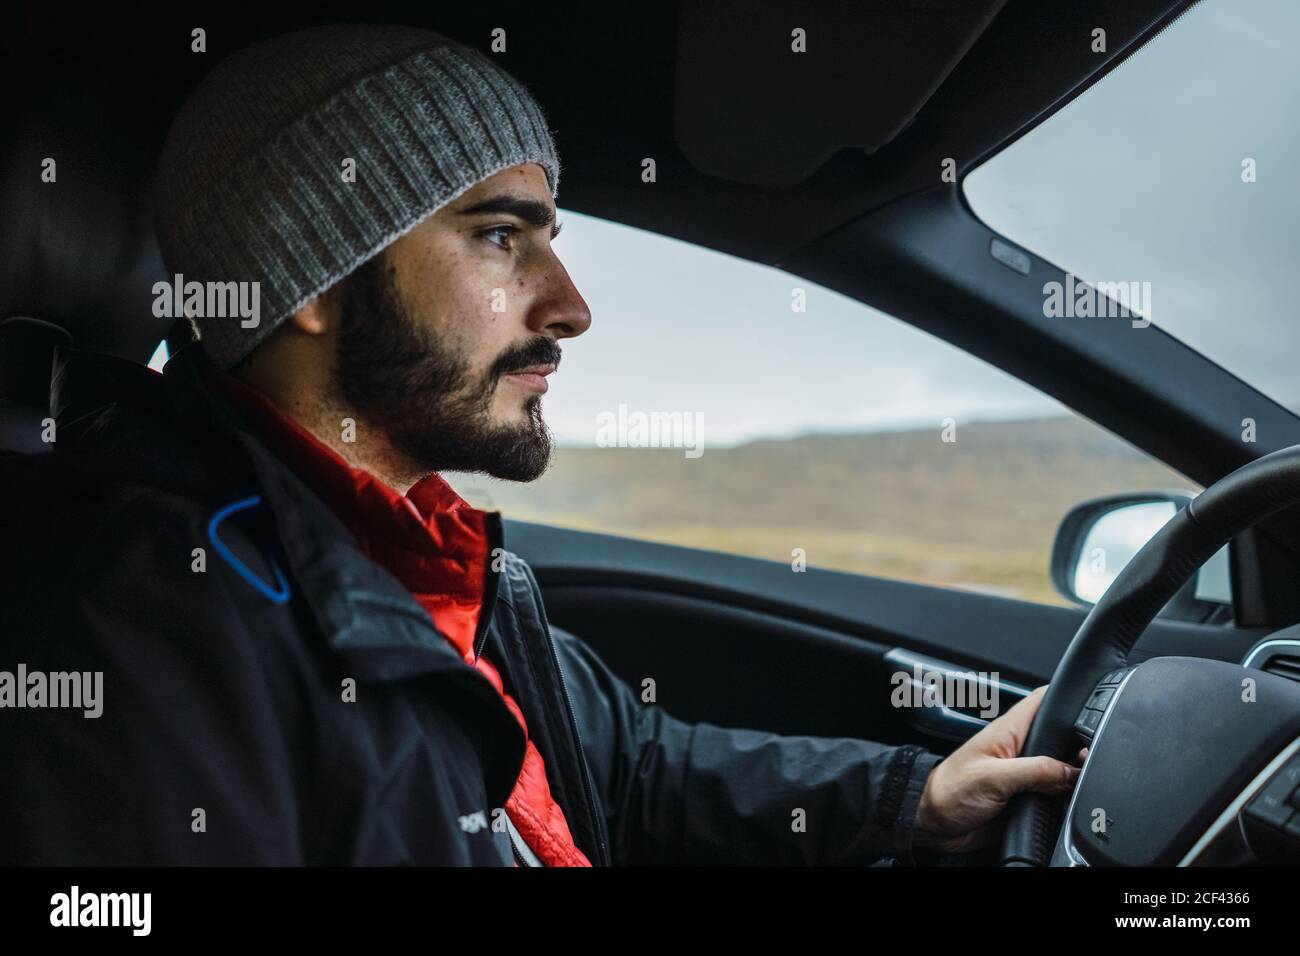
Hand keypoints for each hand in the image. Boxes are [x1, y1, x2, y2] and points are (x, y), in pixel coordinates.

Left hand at [912, 685, 1086, 853]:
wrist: (933, 824)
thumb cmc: (948, 791)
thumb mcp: (993, 777)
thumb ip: (1035, 771)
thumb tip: (1072, 771)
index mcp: (1010, 731)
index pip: (1044, 700)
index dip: (1070, 698)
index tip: (1096, 707)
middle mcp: (1021, 750)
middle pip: (1062, 737)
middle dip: (1081, 745)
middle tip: (1094, 761)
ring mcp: (1025, 774)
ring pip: (1063, 768)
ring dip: (1074, 775)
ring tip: (1085, 782)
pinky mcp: (1027, 797)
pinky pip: (1056, 794)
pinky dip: (1066, 797)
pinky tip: (1073, 801)